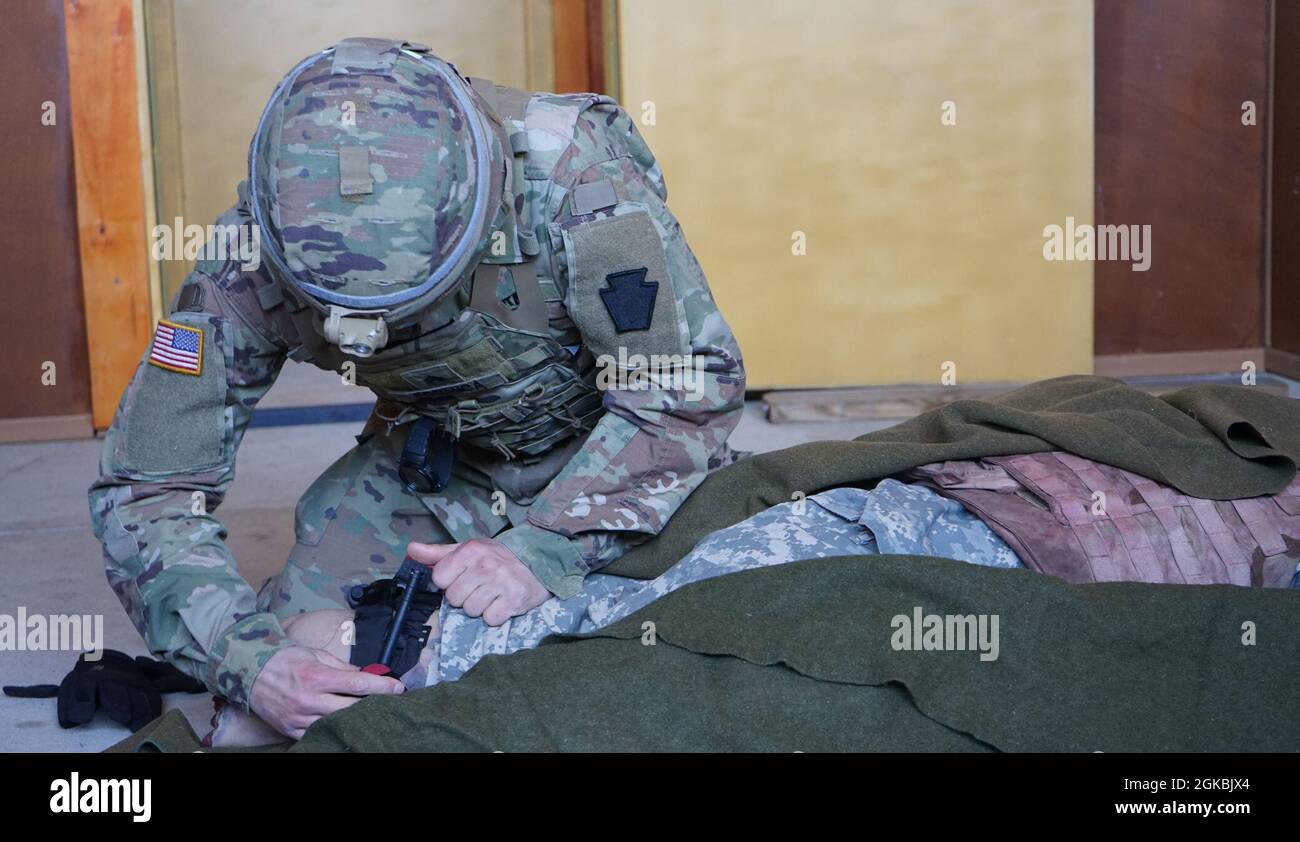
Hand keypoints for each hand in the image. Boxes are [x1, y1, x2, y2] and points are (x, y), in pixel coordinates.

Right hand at [249, 645, 403, 739]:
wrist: (249, 672)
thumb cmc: (285, 659)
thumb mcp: (315, 653)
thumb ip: (342, 666)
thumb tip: (364, 674)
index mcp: (317, 677)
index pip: (358, 684)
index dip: (382, 687)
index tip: (398, 688)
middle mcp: (310, 699)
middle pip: (352, 708)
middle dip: (373, 704)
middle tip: (388, 701)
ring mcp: (300, 717)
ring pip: (337, 724)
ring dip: (355, 719)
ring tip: (369, 713)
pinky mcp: (291, 730)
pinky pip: (318, 733)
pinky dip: (332, 728)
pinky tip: (344, 724)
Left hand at [407, 538, 549, 625]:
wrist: (538, 562)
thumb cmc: (498, 557)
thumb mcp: (469, 549)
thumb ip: (438, 553)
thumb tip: (411, 549)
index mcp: (471, 550)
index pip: (439, 578)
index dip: (449, 582)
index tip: (463, 577)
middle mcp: (485, 565)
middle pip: (454, 598)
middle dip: (465, 596)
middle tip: (480, 587)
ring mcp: (501, 583)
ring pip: (470, 610)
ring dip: (480, 607)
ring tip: (492, 595)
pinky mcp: (514, 600)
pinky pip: (490, 619)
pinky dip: (495, 616)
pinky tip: (502, 603)